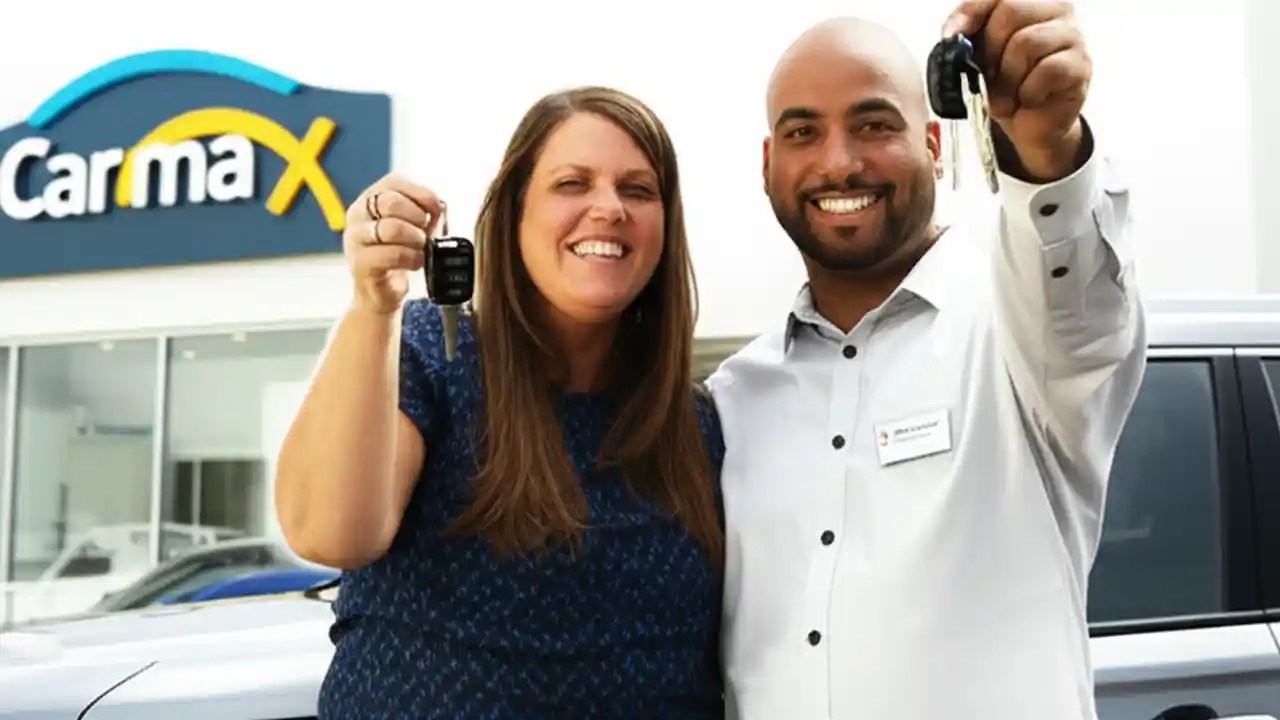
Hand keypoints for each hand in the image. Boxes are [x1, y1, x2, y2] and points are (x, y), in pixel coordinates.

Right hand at [342, 174, 444, 315]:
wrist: (380, 291)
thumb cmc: (398, 253)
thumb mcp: (414, 226)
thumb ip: (425, 212)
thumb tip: (439, 205)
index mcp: (370, 198)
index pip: (394, 181)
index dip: (421, 194)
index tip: (435, 209)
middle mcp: (358, 214)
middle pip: (391, 202)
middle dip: (418, 218)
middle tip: (425, 233)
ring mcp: (355, 238)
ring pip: (392, 228)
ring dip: (416, 239)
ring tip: (421, 249)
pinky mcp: (359, 262)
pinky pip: (392, 254)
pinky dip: (412, 258)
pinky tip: (416, 262)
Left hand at [943, 0, 1089, 179]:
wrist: (1029, 122)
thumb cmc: (1005, 82)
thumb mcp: (978, 54)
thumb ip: (966, 35)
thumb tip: (952, 34)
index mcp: (1029, 0)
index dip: (970, 13)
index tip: (951, 37)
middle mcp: (1056, 8)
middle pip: (1011, 11)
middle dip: (990, 50)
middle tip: (988, 76)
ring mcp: (1072, 35)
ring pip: (1027, 42)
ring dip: (1007, 78)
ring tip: (1006, 95)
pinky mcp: (1080, 65)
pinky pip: (1047, 70)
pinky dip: (1028, 92)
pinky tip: (1027, 99)